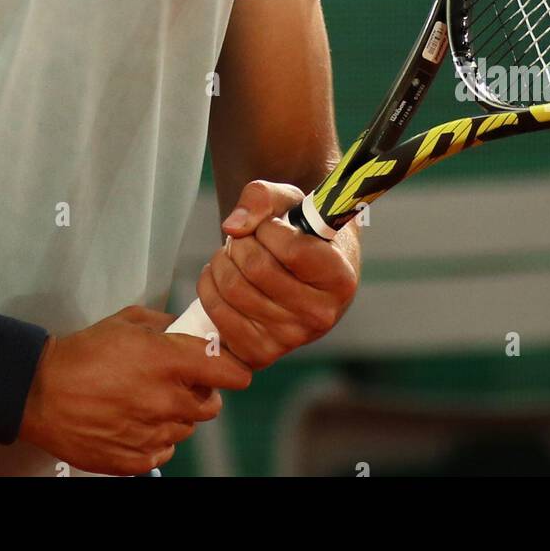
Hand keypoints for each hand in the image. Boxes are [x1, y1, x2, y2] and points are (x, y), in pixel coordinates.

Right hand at [19, 305, 250, 475]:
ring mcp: (152, 434)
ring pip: (187, 429)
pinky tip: (136, 422)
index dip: (233, 370)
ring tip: (148, 402)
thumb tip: (187, 330)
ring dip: (177, 416)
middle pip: (212, 406)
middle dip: (202, 393)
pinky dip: (156, 439)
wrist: (41, 393)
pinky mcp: (135, 460)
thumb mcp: (126, 321)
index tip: (230, 370)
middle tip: (180, 383)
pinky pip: (165, 452)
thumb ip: (164, 324)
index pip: (228, 373)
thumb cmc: (81, 354)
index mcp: (167, 362)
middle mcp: (165, 401)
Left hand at [193, 179, 358, 369]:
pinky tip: (222, 274)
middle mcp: (321, 315)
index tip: (270, 225)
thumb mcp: (291, 200)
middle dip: (241, 241)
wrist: (300, 270)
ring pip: (233, 288)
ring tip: (233, 253)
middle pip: (256, 269)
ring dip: (221, 260)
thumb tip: (233, 226)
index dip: (269, 228)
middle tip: (246, 237)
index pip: (292, 250)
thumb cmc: (300, 230)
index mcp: (340, 278)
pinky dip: (209, 285)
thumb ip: (263, 197)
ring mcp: (291, 339)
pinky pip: (218, 314)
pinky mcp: (260, 353)